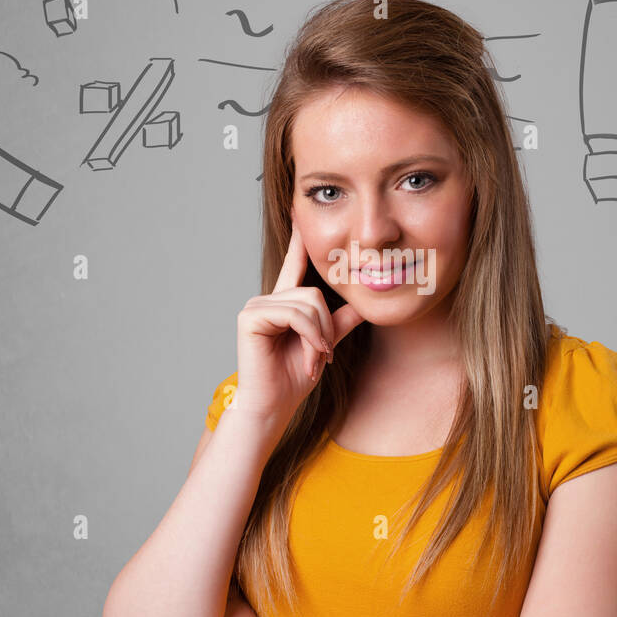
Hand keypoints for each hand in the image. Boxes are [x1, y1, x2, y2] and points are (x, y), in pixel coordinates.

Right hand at [233, 221, 364, 426]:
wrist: (273, 407)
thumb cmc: (294, 379)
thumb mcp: (324, 344)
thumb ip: (341, 321)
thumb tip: (365, 303)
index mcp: (283, 302)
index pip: (295, 264)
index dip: (300, 239)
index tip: (299, 209)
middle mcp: (267, 298)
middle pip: (315, 292)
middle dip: (327, 326)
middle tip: (323, 355)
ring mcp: (256, 305)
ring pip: (308, 303)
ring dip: (320, 336)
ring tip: (315, 359)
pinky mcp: (251, 316)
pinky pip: (294, 314)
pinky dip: (309, 336)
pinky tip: (307, 356)